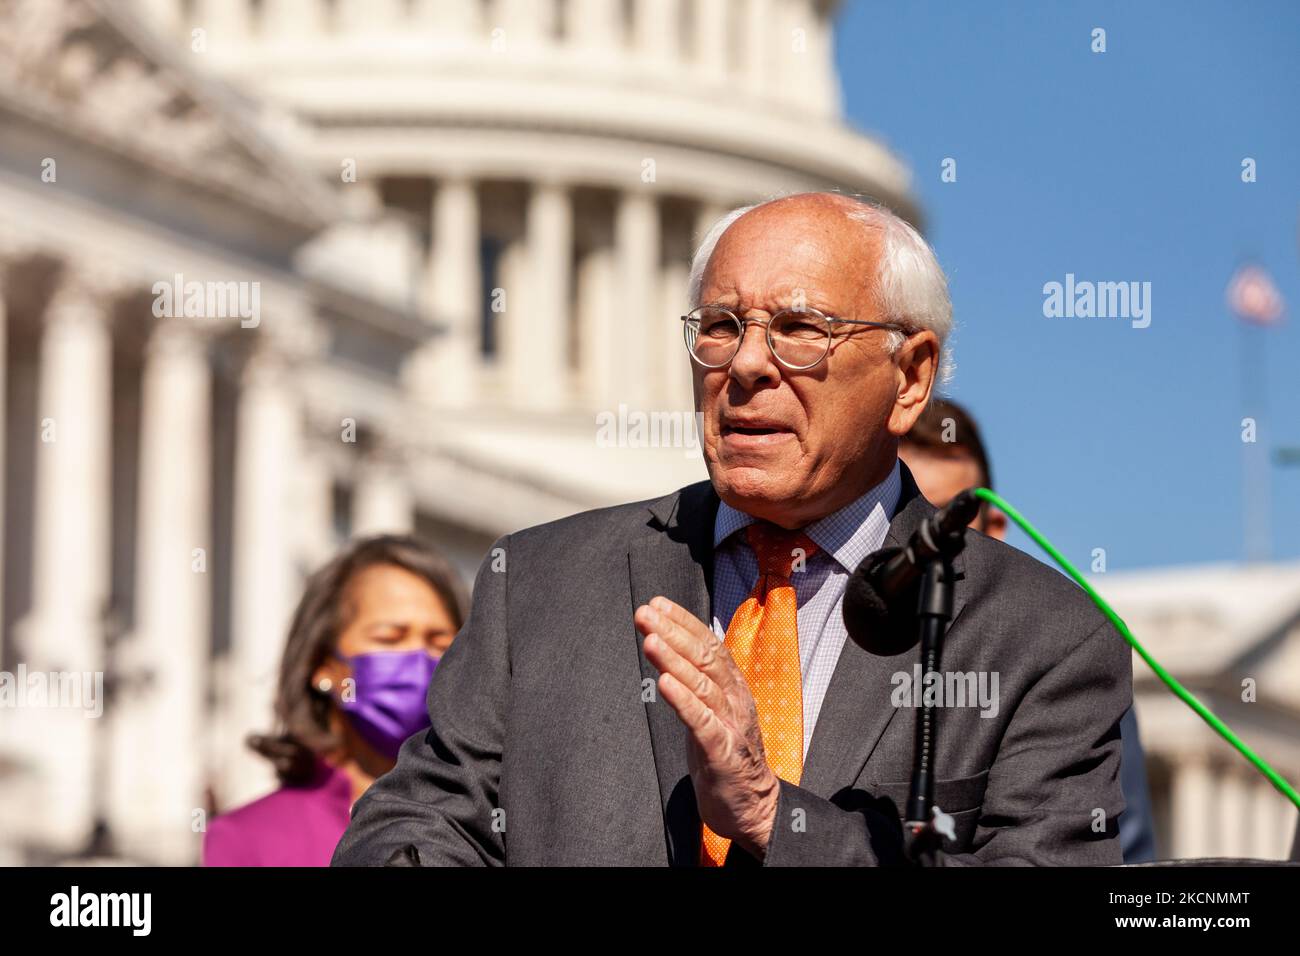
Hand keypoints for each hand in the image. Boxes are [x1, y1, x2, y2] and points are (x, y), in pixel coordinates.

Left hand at [633, 596, 779, 858]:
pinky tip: (665, 683)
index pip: (710, 645)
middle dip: (673, 632)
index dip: (684, 622)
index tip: (657, 603)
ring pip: (703, 685)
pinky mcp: (723, 753)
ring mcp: (731, 726)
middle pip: (705, 658)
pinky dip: (683, 700)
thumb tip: (671, 652)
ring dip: (674, 659)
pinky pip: (702, 722)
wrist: (755, 808)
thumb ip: (697, 684)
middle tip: (645, 612)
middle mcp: (735, 701)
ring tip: (651, 639)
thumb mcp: (711, 712)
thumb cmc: (727, 757)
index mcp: (733, 688)